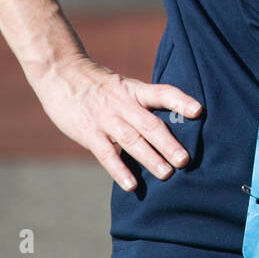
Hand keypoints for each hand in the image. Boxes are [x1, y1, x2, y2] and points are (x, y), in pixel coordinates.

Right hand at [31, 54, 201, 191]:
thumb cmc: (95, 83)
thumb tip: (165, 127)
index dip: (180, 101)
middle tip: (185, 160)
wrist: (60, 72)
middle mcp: (123, 104)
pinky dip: (119, 170)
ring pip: (131, 140)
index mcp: (134, 90)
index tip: (198, 110)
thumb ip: (139, 104)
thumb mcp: (121, 86)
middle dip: (168, 143)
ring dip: (150, 158)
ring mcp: (105, 119)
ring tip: (167, 174)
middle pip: (149, 124)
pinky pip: (106, 154)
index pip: (162, 93)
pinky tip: (131, 185)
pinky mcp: (88, 133)